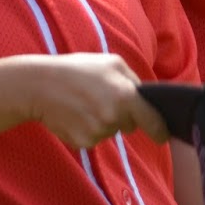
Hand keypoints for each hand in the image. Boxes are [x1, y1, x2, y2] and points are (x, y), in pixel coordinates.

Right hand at [22, 53, 168, 148]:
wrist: (39, 86)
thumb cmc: (77, 70)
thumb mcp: (110, 62)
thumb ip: (133, 79)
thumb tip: (145, 97)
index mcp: (125, 96)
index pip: (152, 121)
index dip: (160, 130)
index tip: (164, 135)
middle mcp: (114, 118)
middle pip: (129, 125)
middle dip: (122, 115)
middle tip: (101, 97)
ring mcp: (98, 132)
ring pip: (110, 131)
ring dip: (102, 120)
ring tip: (83, 102)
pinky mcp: (83, 142)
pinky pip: (93, 138)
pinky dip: (87, 129)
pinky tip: (75, 114)